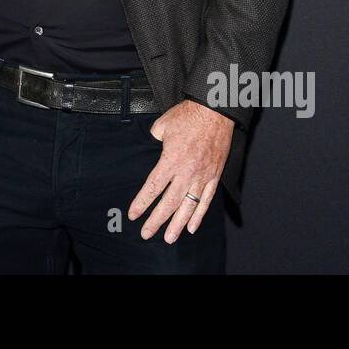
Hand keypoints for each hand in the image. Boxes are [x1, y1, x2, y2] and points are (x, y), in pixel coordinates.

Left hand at [127, 99, 233, 242]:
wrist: (215, 110)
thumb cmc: (188, 116)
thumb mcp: (162, 125)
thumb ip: (154, 139)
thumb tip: (154, 145)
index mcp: (170, 160)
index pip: (153, 188)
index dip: (142, 203)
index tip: (134, 214)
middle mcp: (186, 172)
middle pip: (169, 203)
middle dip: (156, 220)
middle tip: (147, 233)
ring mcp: (202, 176)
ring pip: (188, 207)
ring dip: (177, 224)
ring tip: (169, 238)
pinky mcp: (214, 175)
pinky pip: (206, 200)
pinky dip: (199, 215)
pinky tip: (191, 227)